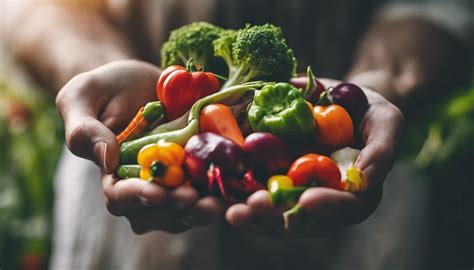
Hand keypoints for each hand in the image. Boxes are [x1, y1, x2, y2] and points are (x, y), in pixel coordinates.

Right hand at [56, 60, 225, 233]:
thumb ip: (85, 129)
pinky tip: (235, 187)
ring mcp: (172, 180)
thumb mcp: (82, 97)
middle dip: (177, 208)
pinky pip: (207, 189)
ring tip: (219, 202)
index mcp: (111, 174)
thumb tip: (106, 160)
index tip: (157, 193)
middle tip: (197, 199)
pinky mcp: (195, 169)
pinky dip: (220, 191)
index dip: (138, 197)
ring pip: (185, 208)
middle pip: (157, 211)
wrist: (139, 80)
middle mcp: (143, 185)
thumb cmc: (104, 88)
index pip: (119, 196)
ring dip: (202, 209)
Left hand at [225, 77, 403, 236]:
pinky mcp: (272, 181)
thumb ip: (382, 148)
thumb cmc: (367, 111)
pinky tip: (218, 195)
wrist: (338, 99)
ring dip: (251, 214)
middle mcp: (324, 200)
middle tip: (255, 207)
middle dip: (277, 215)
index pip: (347, 208)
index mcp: (356, 194)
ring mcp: (296, 194)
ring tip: (229, 210)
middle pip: (302, 218)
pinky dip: (236, 196)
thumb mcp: (385, 120)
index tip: (308, 200)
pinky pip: (254, 193)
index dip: (328, 207)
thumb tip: (366, 177)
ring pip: (273, 214)